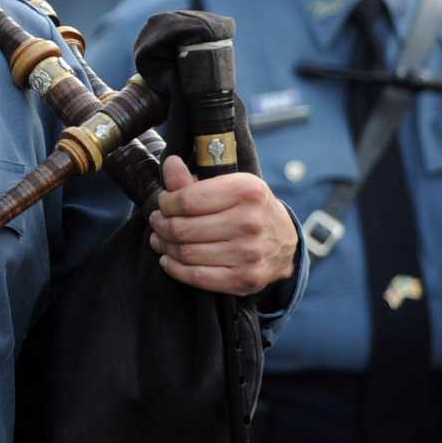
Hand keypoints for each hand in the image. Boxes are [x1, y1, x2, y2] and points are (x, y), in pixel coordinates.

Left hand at [147, 155, 298, 295]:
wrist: (284, 242)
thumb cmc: (250, 209)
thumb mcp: (230, 186)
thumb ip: (194, 179)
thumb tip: (170, 164)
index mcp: (247, 191)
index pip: (187, 200)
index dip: (166, 204)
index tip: (163, 205)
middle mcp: (250, 222)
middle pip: (183, 228)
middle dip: (161, 226)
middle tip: (157, 223)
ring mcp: (249, 253)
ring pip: (186, 253)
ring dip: (165, 247)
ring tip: (160, 240)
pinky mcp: (245, 278)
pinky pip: (197, 277)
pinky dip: (175, 269)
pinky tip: (168, 260)